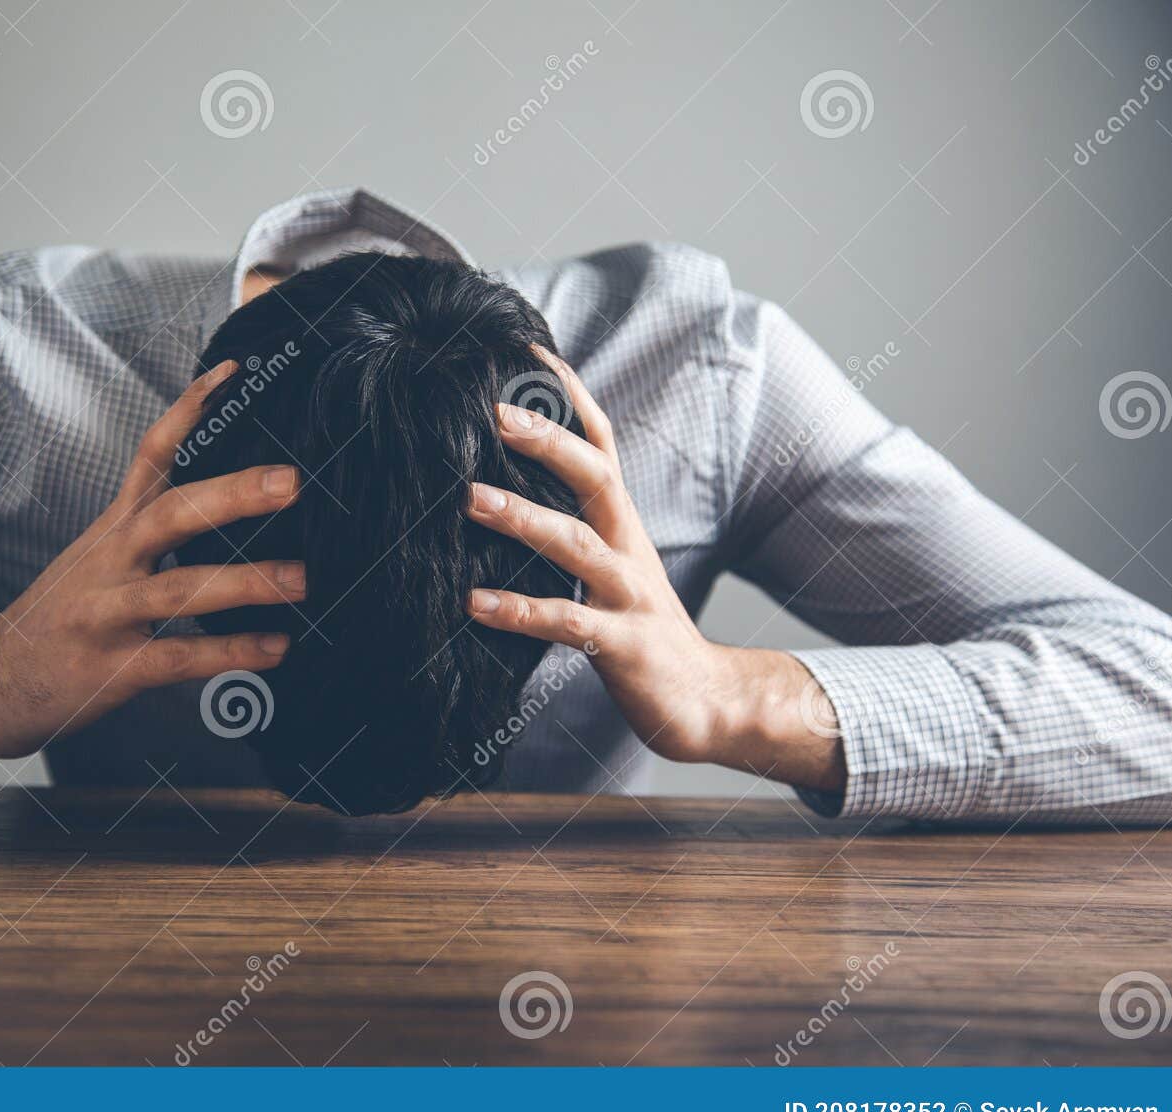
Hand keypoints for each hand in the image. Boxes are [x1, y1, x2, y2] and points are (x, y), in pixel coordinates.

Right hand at [0, 360, 305, 766]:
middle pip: (171, 513)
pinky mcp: (111, 669)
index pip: (149, 455)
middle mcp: (109, 562)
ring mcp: (107, 615)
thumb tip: (226, 503)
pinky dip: (229, 652)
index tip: (231, 373)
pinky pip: (177, 657)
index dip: (188, 411)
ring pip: (178, 589)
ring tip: (302, 579)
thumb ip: (149, 534)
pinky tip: (275, 648)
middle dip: (232, 494)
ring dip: (245, 582)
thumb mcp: (95, 561)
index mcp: (111, 530)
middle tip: (292, 482)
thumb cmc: (57, 620)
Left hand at [465, 346, 845, 790]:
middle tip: (493, 413)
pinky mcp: (621, 644)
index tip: (527, 352)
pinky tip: (474, 603)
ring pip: (578, 545)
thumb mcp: (608, 565)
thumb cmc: (638, 627)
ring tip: (469, 499)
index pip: (600, 442)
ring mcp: (627, 594)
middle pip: (595, 476)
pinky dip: (519, 609)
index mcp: (621, 522)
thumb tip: (499, 485)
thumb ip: (569, 525)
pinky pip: (566, 621)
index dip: (570, 396)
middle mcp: (628, 546)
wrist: (702, 700)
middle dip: (547, 440)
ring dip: (523, 518)